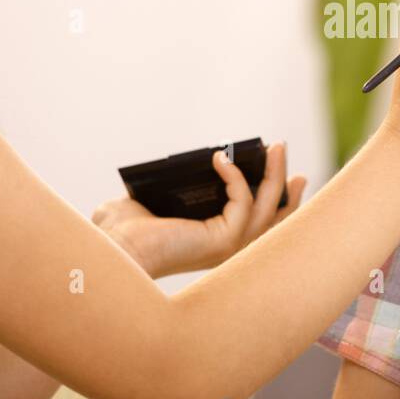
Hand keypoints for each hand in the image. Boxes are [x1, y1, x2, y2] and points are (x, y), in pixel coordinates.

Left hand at [91, 142, 306, 277]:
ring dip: (276, 176)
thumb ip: (164, 189)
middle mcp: (227, 250)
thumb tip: (174, 170)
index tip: (285, 174)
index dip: (276, 200)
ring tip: (276, 147)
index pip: (256, 223)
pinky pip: (243, 202)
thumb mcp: (149, 201)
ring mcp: (228, 247)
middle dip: (283, 184)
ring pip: (268, 210)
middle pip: (273, 217)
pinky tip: (222, 158)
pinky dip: (236, 177)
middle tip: (282, 151)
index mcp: (212, 243)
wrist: (113, 251)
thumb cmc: (122, 233)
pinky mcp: (224, 240)